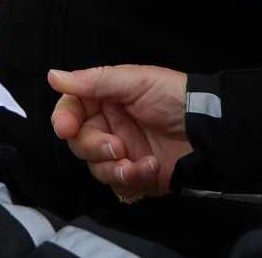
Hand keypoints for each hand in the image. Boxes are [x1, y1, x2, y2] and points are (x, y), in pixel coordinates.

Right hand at [48, 65, 190, 201]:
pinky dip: (132, 178)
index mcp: (104, 99)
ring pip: (95, 167)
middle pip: (79, 143)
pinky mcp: (135, 175)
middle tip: (117, 146)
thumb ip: (93, 82)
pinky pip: (118, 184)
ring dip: (113, 167)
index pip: (71, 109)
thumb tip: (53, 76)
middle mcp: (108, 126)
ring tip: (136, 162)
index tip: (67, 128)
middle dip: (94, 147)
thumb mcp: (134, 82)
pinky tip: (149, 167)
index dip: (64, 120)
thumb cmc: (172, 97)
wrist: (208, 130)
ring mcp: (121, 153)